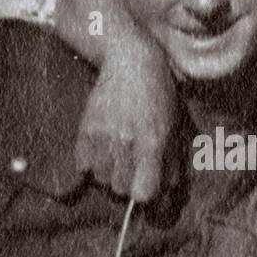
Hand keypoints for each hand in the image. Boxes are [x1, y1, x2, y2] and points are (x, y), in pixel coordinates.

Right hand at [75, 37, 178, 201]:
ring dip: (109, 172)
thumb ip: (171, 162)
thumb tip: (166, 190)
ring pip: (101, 178)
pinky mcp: (84, 128)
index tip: (147, 184)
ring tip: (117, 154)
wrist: (131, 63)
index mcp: (152, 142)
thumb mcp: (174, 128)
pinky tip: (103, 147)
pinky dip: (92, 161)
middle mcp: (125, 141)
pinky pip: (83, 164)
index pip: (143, 192)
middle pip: (120, 189)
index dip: (146, 192)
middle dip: (128, 182)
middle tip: (132, 165)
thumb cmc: (158, 97)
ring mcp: (102, 135)